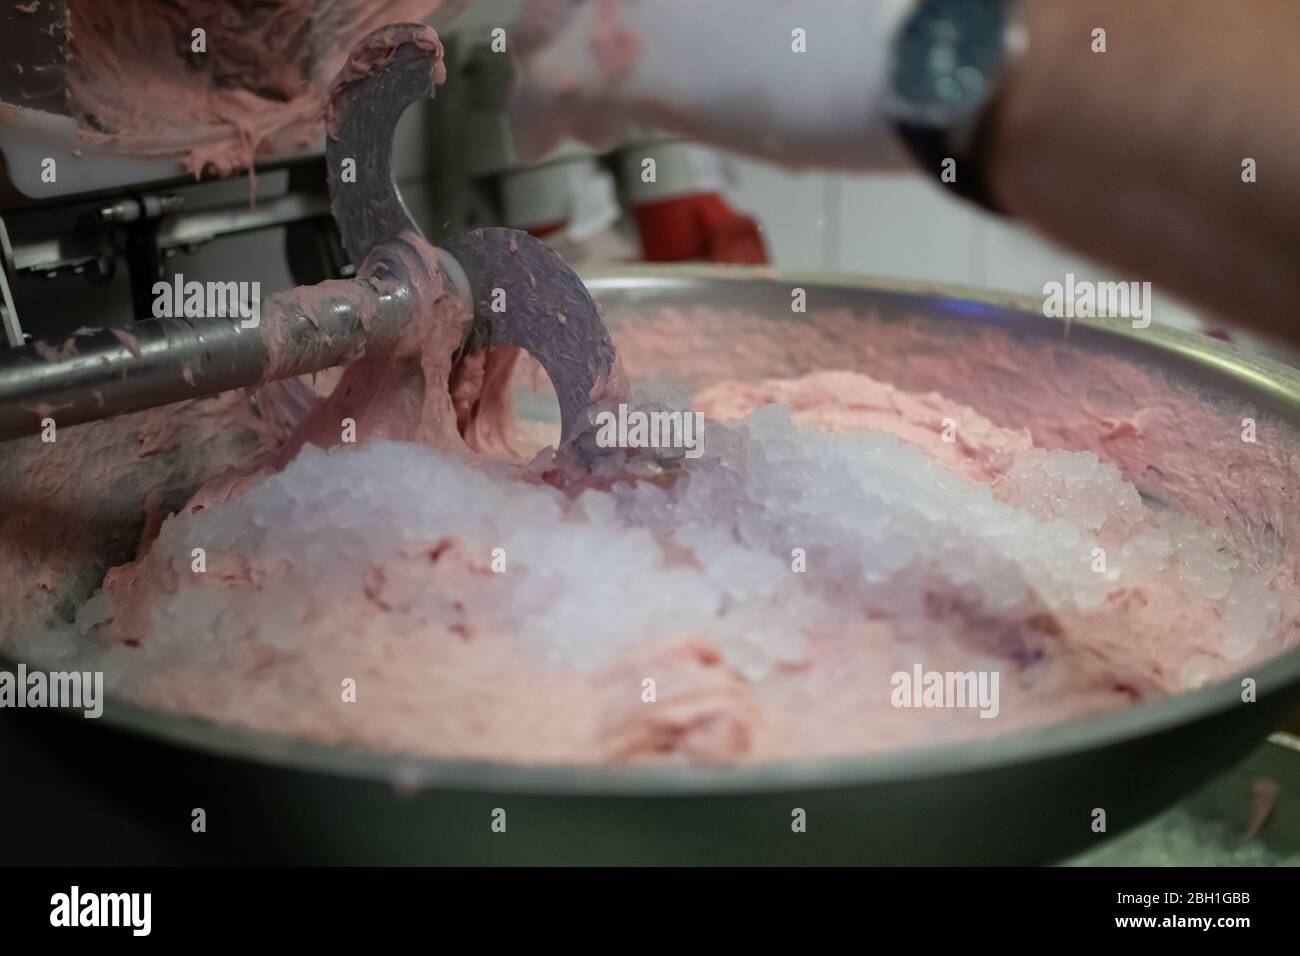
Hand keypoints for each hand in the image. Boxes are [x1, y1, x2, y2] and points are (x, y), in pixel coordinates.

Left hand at [509, 0, 914, 168]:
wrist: (909, 47)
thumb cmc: (886, 15)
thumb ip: (742, 4)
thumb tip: (720, 28)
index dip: (605, 6)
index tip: (627, 30)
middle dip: (566, 25)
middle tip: (596, 79)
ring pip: (540, 25)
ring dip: (554, 72)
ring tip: (591, 126)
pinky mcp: (606, 59)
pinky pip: (541, 90)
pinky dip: (536, 121)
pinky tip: (542, 146)